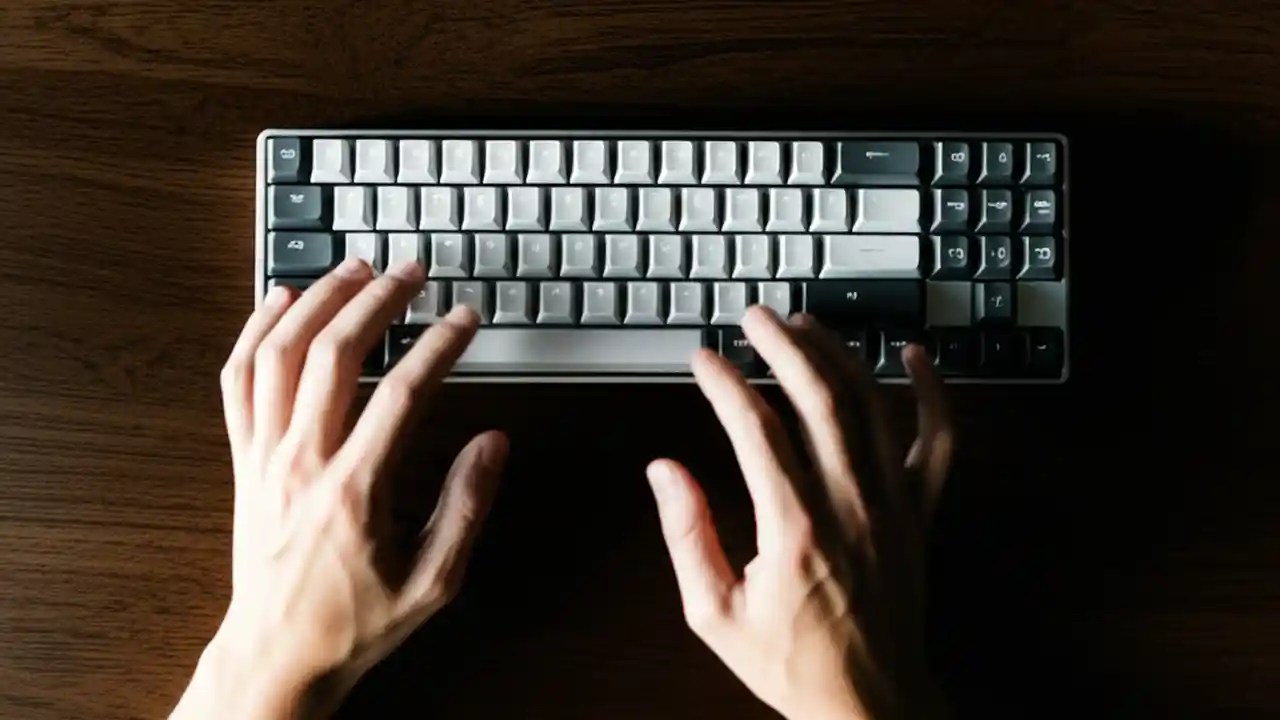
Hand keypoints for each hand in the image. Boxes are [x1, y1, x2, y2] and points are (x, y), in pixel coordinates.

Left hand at [171, 259, 505, 719]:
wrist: (277, 655)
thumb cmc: (355, 623)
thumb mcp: (434, 582)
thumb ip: (467, 508)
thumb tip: (494, 442)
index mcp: (356, 491)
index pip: (402, 393)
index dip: (439, 345)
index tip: (465, 317)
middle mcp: (303, 462)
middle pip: (334, 354)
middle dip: (378, 300)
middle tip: (411, 270)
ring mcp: (265, 456)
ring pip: (280, 354)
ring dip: (318, 301)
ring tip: (354, 269)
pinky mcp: (244, 459)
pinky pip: (238, 380)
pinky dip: (255, 331)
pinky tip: (280, 301)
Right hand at [647, 307, 952, 719]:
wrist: (871, 705)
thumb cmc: (792, 664)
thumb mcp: (714, 614)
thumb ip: (687, 536)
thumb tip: (664, 471)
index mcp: (794, 527)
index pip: (756, 427)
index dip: (725, 383)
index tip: (704, 359)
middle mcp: (850, 504)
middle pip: (820, 398)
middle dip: (783, 345)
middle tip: (755, 317)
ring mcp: (894, 505)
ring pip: (873, 405)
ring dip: (838, 354)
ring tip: (805, 323)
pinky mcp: (922, 514)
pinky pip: (939, 441)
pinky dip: (933, 393)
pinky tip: (913, 356)